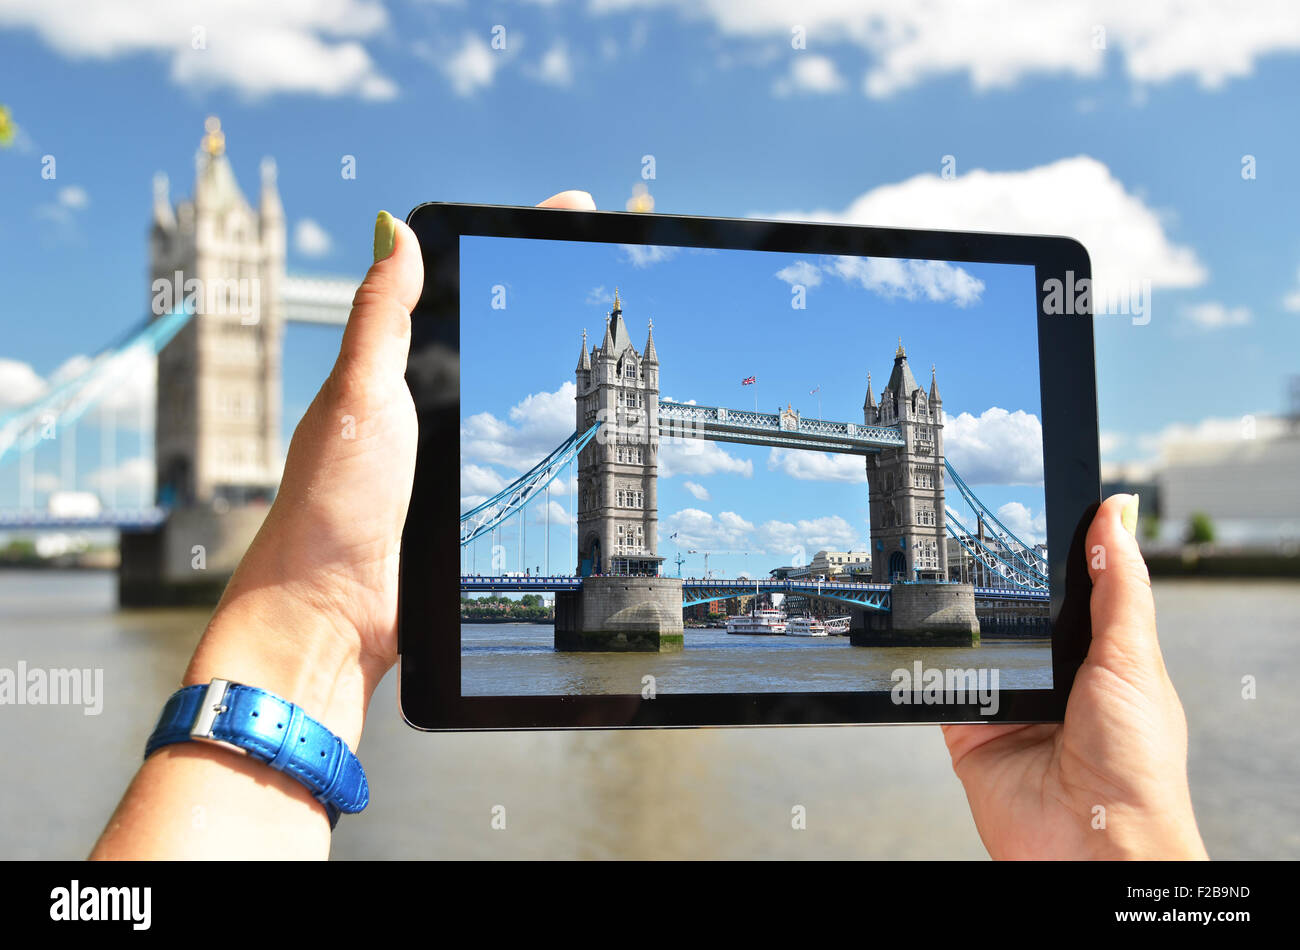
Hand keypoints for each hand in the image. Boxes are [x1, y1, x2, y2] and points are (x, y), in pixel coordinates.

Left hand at [184, 191, 597, 748]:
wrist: (332, 613)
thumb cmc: (332, 502)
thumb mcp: (360, 395)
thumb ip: (381, 318)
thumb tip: (394, 225)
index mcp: (387, 373)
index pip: (460, 285)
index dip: (514, 242)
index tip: (573, 209)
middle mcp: (413, 411)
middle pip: (493, 336)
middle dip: (549, 296)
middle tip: (609, 261)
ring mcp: (439, 462)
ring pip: (509, 397)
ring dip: (564, 371)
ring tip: (626, 338)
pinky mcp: (460, 512)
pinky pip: (516, 458)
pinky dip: (558, 438)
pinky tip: (594, 433)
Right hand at [941, 494, 1207, 858]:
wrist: (1093, 845)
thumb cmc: (1136, 767)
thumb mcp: (1133, 658)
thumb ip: (1119, 587)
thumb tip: (1115, 515)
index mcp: (1102, 659)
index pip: (1075, 591)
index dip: (1058, 555)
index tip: (1036, 511)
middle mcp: (1055, 680)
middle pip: (1018, 614)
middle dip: (1002, 591)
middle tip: (980, 549)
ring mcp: (1011, 704)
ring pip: (975, 646)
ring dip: (964, 628)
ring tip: (951, 594)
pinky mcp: (969, 731)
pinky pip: (939, 688)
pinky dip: (929, 669)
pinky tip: (926, 643)